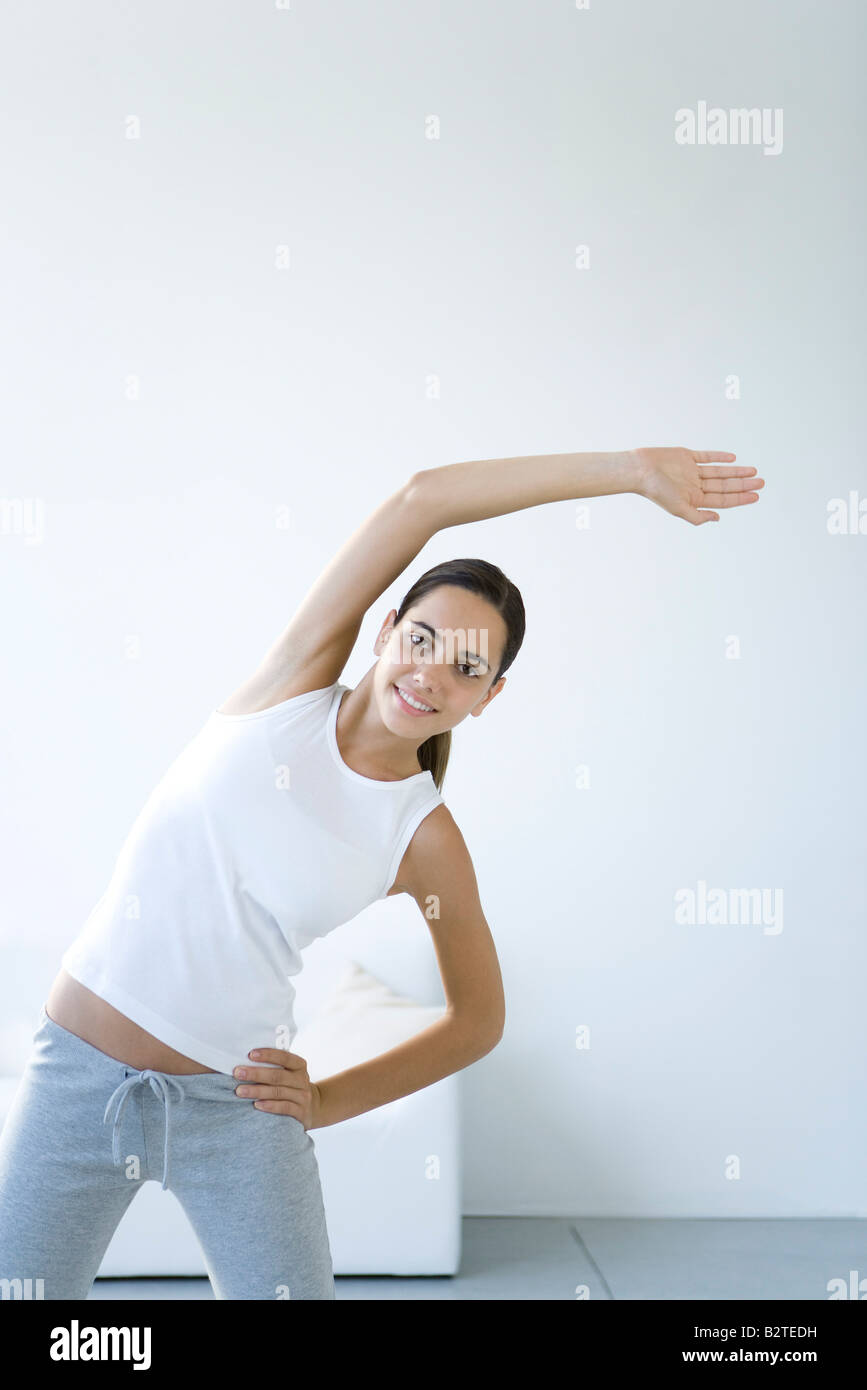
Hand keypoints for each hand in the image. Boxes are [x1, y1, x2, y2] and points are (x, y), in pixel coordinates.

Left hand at [233, 1049, 321, 1129]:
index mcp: (299, 1066)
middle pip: (278, 1075)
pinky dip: (270, 1106)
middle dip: (256, 1073)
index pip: (284, 1057)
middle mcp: (302, 1080)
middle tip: (238, 1073)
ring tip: (240, 1090)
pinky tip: (256, 1105)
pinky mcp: (301, 1112)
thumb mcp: (290, 1073)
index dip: (268, 1055)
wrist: (312, 1108)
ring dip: (257, 1091)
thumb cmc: (291, 1086)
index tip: (250, 1054)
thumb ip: (275, 1066)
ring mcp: (303, 1096)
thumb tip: (245, 1060)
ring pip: (278, 1092)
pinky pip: (284, 1108)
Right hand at [631, 446, 763, 524]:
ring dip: (736, 471)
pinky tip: (733, 459)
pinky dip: (719, 457)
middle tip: (762, 483)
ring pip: (719, 471)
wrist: (640, 470)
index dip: (740, 498)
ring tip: (753, 471)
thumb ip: (697, 516)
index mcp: (693, 499)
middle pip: (724, 485)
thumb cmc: (656, 491)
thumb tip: (717, 519)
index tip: (756, 496)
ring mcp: (691, 471)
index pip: (722, 500)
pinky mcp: (686, 456)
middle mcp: (694, 486)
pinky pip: (706, 457)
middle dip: (743, 484)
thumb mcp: (679, 509)